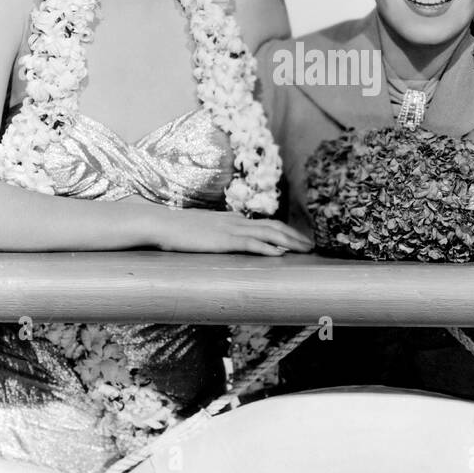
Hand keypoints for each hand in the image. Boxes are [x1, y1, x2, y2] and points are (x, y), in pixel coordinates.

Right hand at [149, 207, 313, 255]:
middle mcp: (235, 221)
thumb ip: (215, 236)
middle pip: (273, 226)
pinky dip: (268, 247)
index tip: (299, 239)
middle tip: (312, 245)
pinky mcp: (223, 240)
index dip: (284, 231)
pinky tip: (280, 253)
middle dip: (295, 235)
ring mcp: (230, 229)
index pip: (264, 223)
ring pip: (268, 232)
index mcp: (231, 219)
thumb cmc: (177, 231)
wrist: (161, 224)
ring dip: (289, 240)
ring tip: (305, 249)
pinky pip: (251, 243)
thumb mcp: (201, 232)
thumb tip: (222, 244)